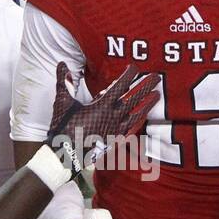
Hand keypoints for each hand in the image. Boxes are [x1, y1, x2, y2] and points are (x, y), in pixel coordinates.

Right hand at [46, 61, 158, 176]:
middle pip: (133, 98)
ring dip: (147, 104)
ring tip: (157, 96)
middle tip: (157, 78)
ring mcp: (115, 129)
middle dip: (146, 86)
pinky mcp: (114, 139)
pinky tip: (144, 117)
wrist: (65, 155)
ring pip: (136, 114)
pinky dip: (139, 121)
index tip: (134, 67)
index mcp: (101, 106)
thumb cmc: (63, 127)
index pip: (119, 86)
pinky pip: (131, 128)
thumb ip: (64, 81)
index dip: (128, 75)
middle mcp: (112, 116)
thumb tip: (62, 64)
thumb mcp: (62, 102)